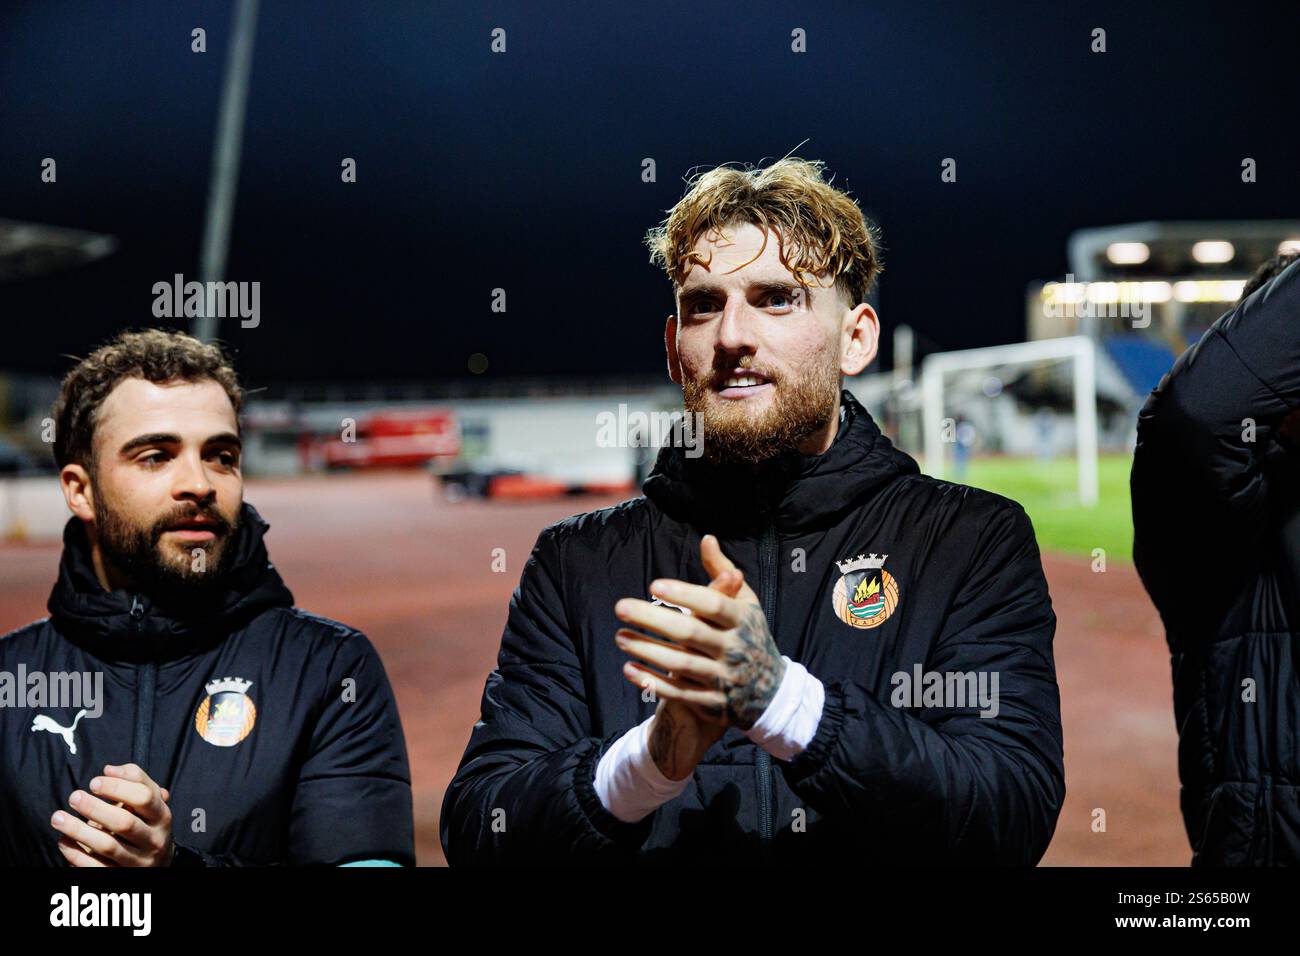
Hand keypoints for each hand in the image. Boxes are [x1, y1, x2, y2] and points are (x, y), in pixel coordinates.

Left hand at [52, 763, 174, 866]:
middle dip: (96, 808)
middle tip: (74, 797)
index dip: (118, 788)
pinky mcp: (120, 877)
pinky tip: (63, 840)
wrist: (159, 863)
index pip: (144, 798)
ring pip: (107, 846)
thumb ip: (134, 780)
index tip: (94, 781)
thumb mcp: (149, 802)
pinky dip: (76, 854)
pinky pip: (95, 868)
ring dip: (78, 830)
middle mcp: (153, 840)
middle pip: (124, 822)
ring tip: (58, 817)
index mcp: (162, 817)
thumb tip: (109, 770)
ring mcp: (138, 861)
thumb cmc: (147, 824)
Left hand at [616, 535, 785, 731]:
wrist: (771, 691)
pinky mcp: (712, 703)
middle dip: (653, 619)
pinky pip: (679, 693)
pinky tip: (629, 669)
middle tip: (620, 607)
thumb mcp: (745, 604)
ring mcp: (723, 678)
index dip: (685, 594)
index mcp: (742, 620)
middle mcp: (734, 649)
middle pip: (690, 633)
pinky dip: (653, 682)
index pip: (713, 605)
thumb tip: (707, 538)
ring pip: (680, 664)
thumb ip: (723, 573)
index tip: (654, 585)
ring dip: (647, 650)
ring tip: (619, 637)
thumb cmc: (749, 635)